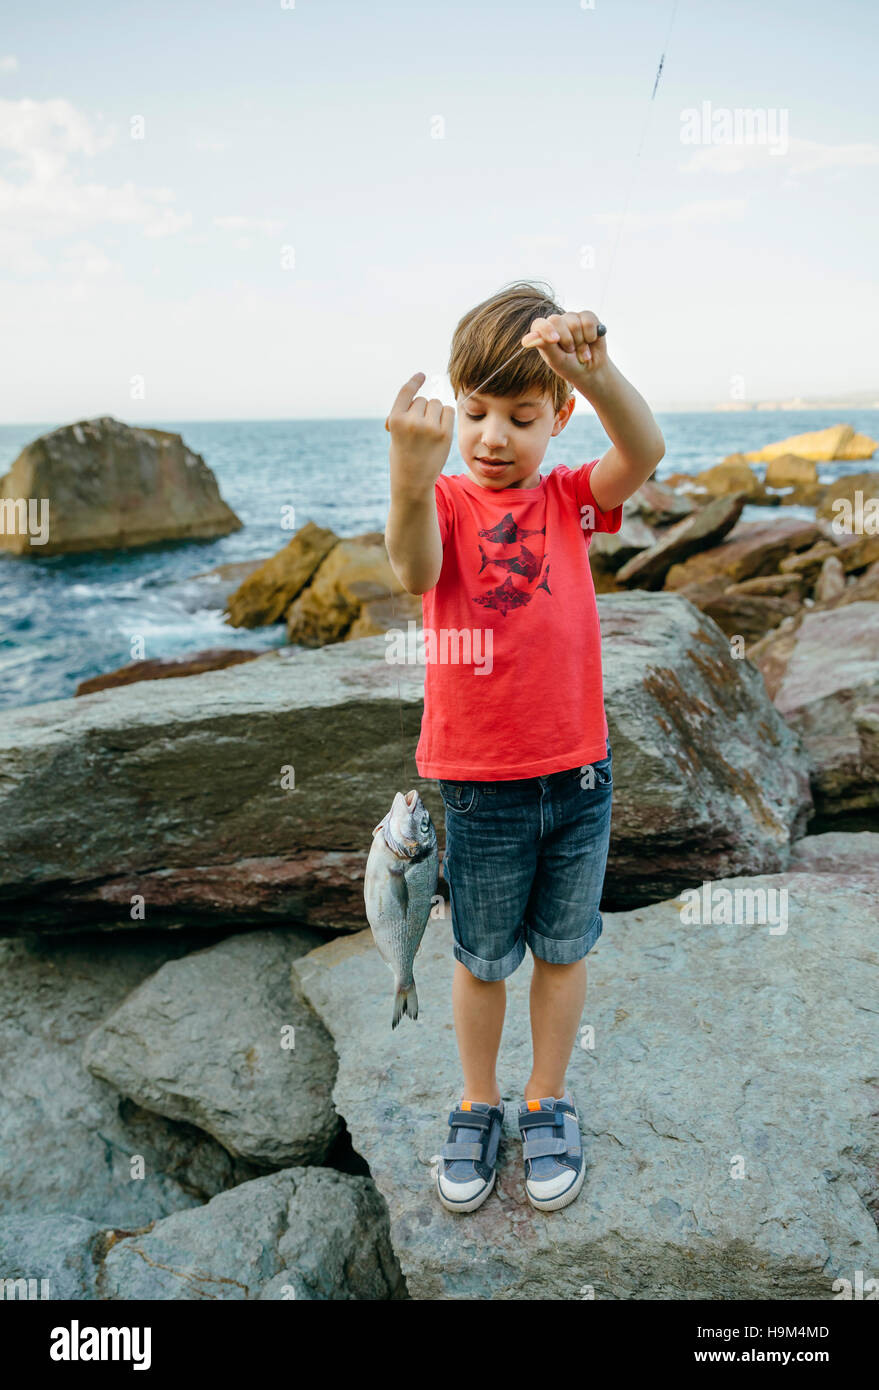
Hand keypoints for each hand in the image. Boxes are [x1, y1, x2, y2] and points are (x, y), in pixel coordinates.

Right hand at [385, 372, 454, 495]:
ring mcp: (429, 428)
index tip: (422, 375)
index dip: (414, 381)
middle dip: (422, 410)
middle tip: (419, 429)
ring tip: (428, 432)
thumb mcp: (396, 433)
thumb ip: (405, 414)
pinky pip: (449, 412)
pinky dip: (446, 418)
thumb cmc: (402, 456)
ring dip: (435, 413)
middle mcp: (411, 421)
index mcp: (395, 419)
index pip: (406, 392)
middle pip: (423, 400)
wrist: (412, 482)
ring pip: (436, 405)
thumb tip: (421, 395)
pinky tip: (440, 430)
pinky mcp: (444, 435)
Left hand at [520, 311, 607, 386]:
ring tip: (581, 351)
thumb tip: (525, 340)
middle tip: (570, 352)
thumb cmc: (569, 366)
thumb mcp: (555, 359)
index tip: (555, 340)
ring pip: (574, 322)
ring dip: (580, 342)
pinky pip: (589, 320)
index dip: (546, 329)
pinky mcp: (588, 317)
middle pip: (557, 320)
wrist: (591, 371)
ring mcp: (572, 318)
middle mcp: (556, 323)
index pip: (539, 324)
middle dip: (567, 340)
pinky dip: (591, 335)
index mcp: (543, 333)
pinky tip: (590, 342)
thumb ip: (543, 346)